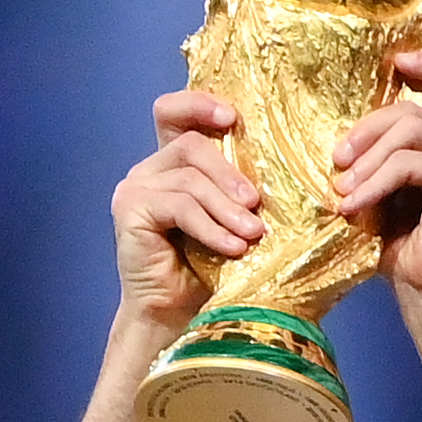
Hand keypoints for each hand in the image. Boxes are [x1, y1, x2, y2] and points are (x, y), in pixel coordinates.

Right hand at [113, 91, 261, 333]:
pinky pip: (179, 207)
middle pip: (191, 145)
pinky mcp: (129, 211)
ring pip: (189, 179)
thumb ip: (242, 190)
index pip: (175, 113)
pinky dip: (210, 227)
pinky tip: (232, 246)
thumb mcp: (232, 220)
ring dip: (226, 207)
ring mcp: (135, 188)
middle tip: (257, 203)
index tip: (232, 118)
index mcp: (173, 163)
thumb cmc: (211, 270)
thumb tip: (292, 167)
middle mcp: (150, 170)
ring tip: (252, 233)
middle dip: (229, 173)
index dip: (199, 104)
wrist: (178, 317)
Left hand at [333, 51, 421, 303]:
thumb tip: (339, 139)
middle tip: (336, 160)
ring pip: (410, 129)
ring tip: (342, 190)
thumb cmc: (402, 249)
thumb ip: (376, 160)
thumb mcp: (381, 193)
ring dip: (367, 159)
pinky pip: (409, 162)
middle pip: (411, 109)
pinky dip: (375, 181)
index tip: (396, 61)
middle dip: (367, 129)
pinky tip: (356, 204)